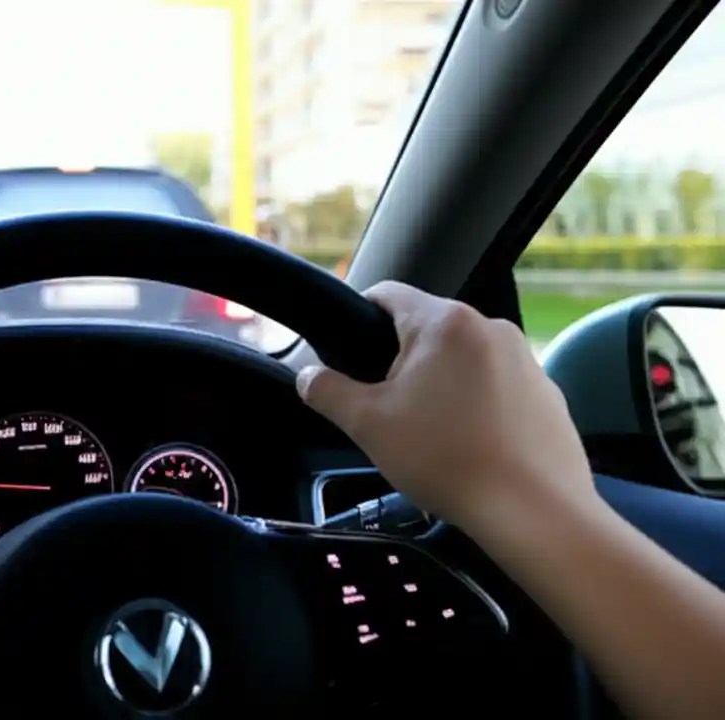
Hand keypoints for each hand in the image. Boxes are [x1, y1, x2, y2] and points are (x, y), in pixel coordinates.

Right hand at [296, 281, 597, 535]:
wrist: (533, 510)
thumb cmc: (445, 459)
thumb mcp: (367, 424)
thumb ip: (327, 391)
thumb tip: (307, 376)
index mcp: (443, 322)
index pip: (386, 293)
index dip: (358, 317)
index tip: (348, 353)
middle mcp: (491, 327)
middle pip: (426, 330)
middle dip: (401, 363)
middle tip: (389, 411)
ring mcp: (527, 360)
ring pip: (463, 360)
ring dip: (441, 386)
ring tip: (432, 436)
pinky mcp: (548, 394)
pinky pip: (498, 387)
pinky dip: (478, 408)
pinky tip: (472, 447)